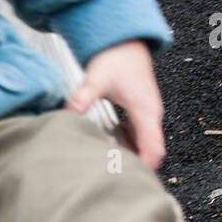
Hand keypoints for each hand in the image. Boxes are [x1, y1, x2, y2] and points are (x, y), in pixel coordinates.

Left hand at [65, 39, 164, 170]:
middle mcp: (151, 114)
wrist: (124, 41)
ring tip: (110, 168)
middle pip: (151, 152)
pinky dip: (127, 146)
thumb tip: (68, 116)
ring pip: (145, 145)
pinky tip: (109, 148)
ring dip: (131, 157)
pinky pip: (139, 136)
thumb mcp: (96, 79)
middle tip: (114, 179)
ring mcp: (147, 114)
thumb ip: (82, 99)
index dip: (144, 168)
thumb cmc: (117, 57)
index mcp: (146, 110)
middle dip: (136, 167)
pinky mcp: (140, 112)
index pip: (153, 149)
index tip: (129, 181)